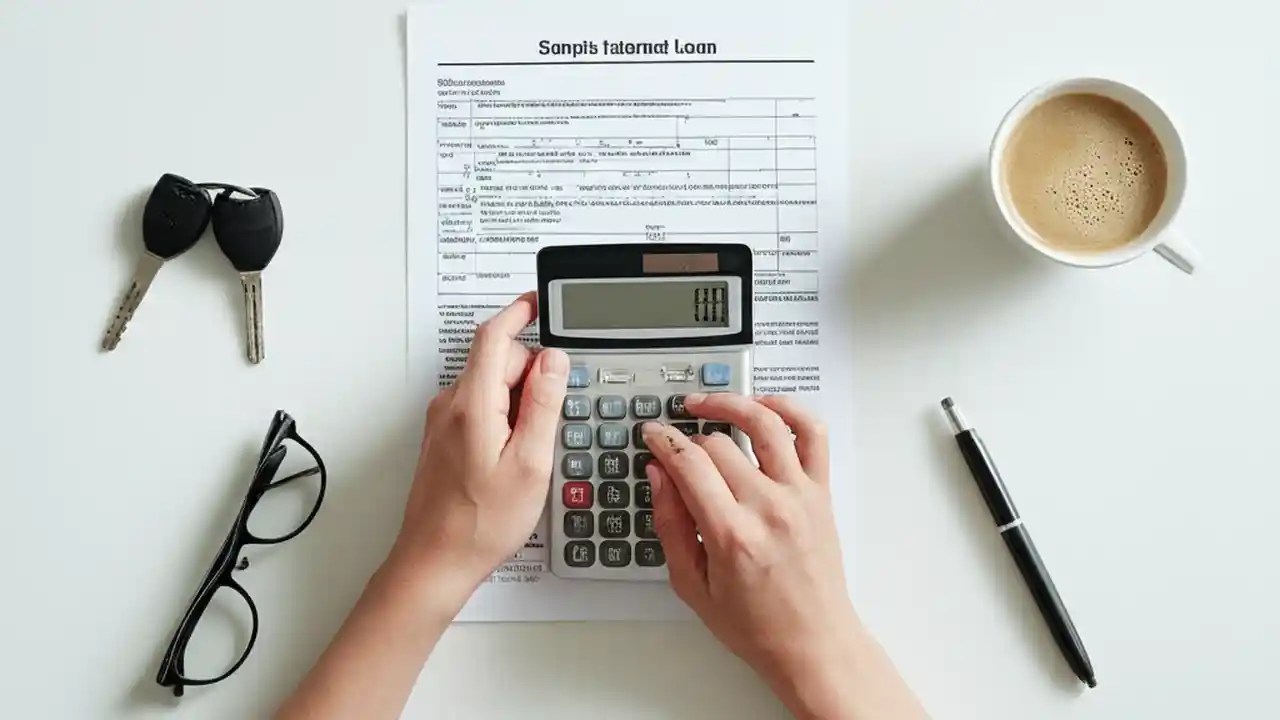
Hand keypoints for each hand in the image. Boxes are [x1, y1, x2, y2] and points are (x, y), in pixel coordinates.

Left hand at [392, 292, 567, 597]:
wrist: (435, 561)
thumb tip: (554, 361)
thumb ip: (543, 405)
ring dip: (519, 400)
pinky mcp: (445, 438)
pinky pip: (481, 408)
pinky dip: (505, 417)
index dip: (520, 312)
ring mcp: (444, 421)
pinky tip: (515, 455)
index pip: (494, 335)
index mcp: (472, 404)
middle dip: (532, 374)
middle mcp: (451, 405)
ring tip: (533, 449)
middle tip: (552, 416)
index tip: (541, 303)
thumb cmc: (479, 523)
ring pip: (491, 386)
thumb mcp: (530, 463)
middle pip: (498, 360)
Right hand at [642, 393, 885, 718]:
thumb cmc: (754, 625)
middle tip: (674, 444)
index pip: (689, 463)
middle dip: (688, 437)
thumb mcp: (692, 586)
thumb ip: (671, 525)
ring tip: (706, 405)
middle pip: (718, 444)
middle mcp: (768, 507)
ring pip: (763, 424)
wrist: (813, 643)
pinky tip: (763, 407)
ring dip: (730, 404)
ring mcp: (799, 495)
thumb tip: (659, 474)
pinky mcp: (821, 492)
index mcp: (731, 535)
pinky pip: (812, 433)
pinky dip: (788, 409)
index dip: (663, 441)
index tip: (651, 435)